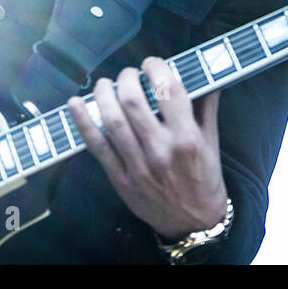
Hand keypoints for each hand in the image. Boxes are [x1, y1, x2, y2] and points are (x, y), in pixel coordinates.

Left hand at [66, 57, 226, 239]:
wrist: (194, 224)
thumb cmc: (204, 180)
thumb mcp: (212, 142)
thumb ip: (206, 107)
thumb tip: (208, 75)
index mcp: (187, 139)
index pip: (168, 91)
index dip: (156, 68)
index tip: (152, 64)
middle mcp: (162, 150)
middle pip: (134, 101)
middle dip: (127, 78)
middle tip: (129, 74)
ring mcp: (138, 166)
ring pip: (112, 120)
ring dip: (104, 94)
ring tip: (106, 84)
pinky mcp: (120, 179)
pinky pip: (97, 146)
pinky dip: (83, 123)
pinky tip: (75, 104)